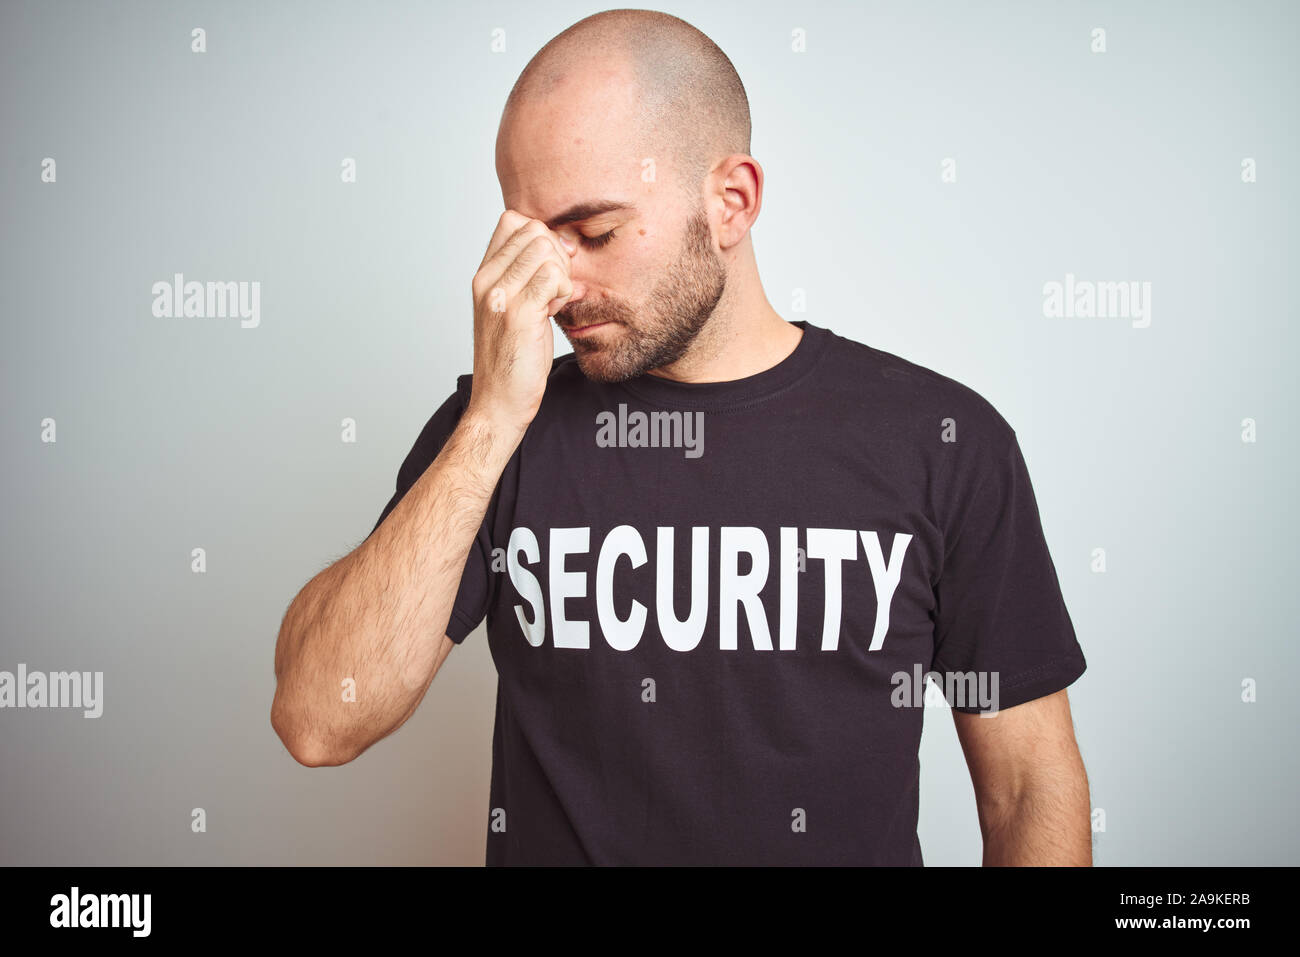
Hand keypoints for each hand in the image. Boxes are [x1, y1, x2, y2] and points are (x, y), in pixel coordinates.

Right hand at [466, 210, 574, 430]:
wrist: (498, 402)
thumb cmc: (510, 358)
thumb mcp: (510, 308)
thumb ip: (523, 276)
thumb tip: (556, 244)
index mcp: (483, 276)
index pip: (513, 221)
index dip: (541, 236)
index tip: (548, 268)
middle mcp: (487, 280)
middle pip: (534, 230)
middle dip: (556, 254)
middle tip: (554, 288)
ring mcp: (500, 296)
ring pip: (546, 249)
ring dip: (562, 274)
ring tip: (552, 302)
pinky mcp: (519, 314)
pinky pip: (554, 276)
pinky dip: (564, 291)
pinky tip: (555, 311)